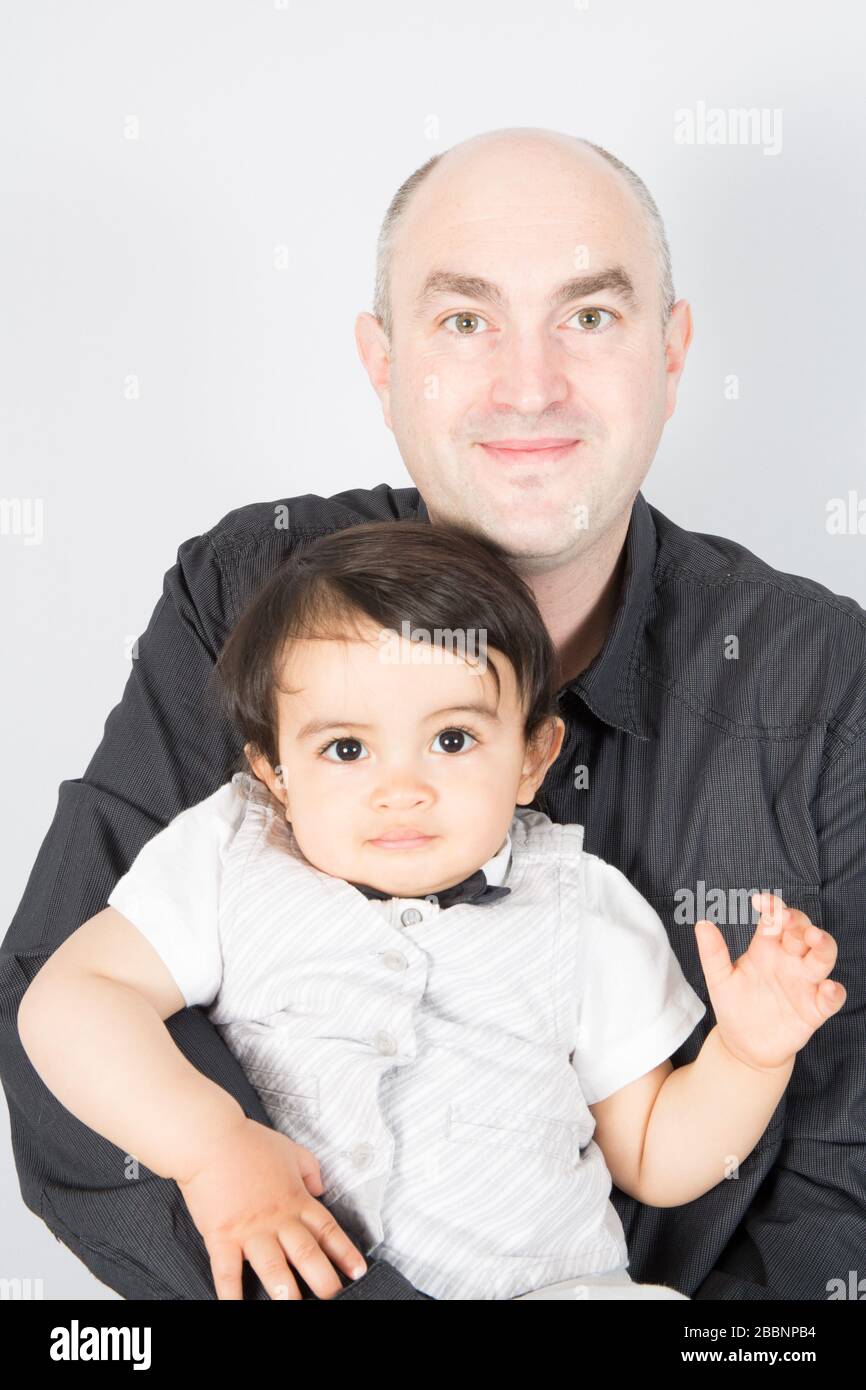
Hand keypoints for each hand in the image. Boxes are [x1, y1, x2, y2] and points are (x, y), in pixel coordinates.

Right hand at [175, 1115, 368, 1299]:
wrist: (210, 1139)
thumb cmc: (248, 1143)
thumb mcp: (290, 1149)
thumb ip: (310, 1170)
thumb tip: (321, 1188)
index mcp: (296, 1199)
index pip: (328, 1230)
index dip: (345, 1252)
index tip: (358, 1272)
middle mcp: (277, 1219)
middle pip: (307, 1254)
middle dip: (323, 1280)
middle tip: (334, 1296)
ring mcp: (250, 1230)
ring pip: (273, 1267)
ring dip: (286, 1291)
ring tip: (295, 1306)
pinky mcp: (222, 1237)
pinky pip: (227, 1272)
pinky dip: (231, 1294)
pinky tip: (236, 1309)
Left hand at [693, 891, 846, 1071]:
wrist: (744, 1047)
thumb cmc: (734, 1006)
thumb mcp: (719, 980)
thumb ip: (713, 953)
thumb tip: (702, 923)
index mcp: (766, 948)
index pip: (775, 920)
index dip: (772, 907)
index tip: (760, 901)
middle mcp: (789, 961)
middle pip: (803, 932)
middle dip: (799, 922)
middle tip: (788, 918)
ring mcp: (804, 983)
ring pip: (823, 957)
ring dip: (823, 945)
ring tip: (815, 938)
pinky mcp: (815, 1009)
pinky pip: (832, 997)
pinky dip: (834, 992)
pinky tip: (827, 988)